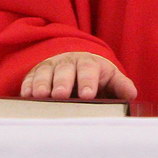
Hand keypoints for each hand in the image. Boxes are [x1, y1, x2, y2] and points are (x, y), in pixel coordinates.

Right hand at [20, 52, 137, 101]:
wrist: (75, 62)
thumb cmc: (95, 76)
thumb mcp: (110, 78)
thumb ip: (120, 86)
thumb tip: (131, 95)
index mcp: (90, 63)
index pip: (89, 70)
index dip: (88, 82)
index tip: (87, 95)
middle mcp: (69, 62)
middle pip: (65, 70)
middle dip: (63, 82)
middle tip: (60, 95)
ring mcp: (51, 66)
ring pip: (46, 72)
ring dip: (43, 83)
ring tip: (41, 96)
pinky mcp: (36, 72)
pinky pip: (30, 77)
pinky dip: (28, 85)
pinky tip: (26, 95)